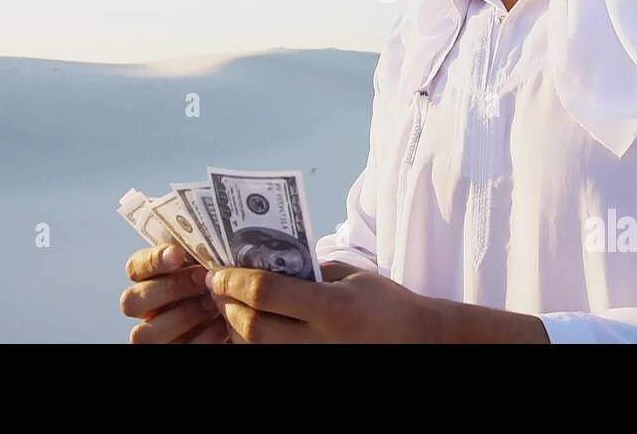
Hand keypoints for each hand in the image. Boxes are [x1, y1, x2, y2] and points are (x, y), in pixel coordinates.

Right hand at [121, 243, 228, 343]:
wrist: (244, 312)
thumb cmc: (222, 281)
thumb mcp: (210, 263)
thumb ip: (198, 251)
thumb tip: (200, 240)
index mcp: (148, 280)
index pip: (134, 268)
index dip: (152, 261)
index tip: (178, 254)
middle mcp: (145, 308)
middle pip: (132, 301)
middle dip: (169, 289)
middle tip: (202, 279)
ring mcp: (154, 335)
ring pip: (145, 333)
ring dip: (182, 317)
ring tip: (212, 304)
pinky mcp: (171, 350)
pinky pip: (177, 348)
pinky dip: (201, 338)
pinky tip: (221, 325)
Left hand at [206, 260, 441, 342]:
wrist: (418, 342)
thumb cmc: (385, 303)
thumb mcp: (350, 276)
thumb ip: (307, 273)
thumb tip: (262, 265)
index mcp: (333, 308)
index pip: (265, 292)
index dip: (234, 280)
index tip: (219, 272)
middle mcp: (321, 342)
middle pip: (251, 327)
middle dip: (226, 306)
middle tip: (218, 288)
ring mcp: (316, 361)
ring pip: (255, 349)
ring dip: (235, 328)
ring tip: (231, 307)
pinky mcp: (313, 371)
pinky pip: (272, 358)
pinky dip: (255, 344)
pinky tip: (252, 328)